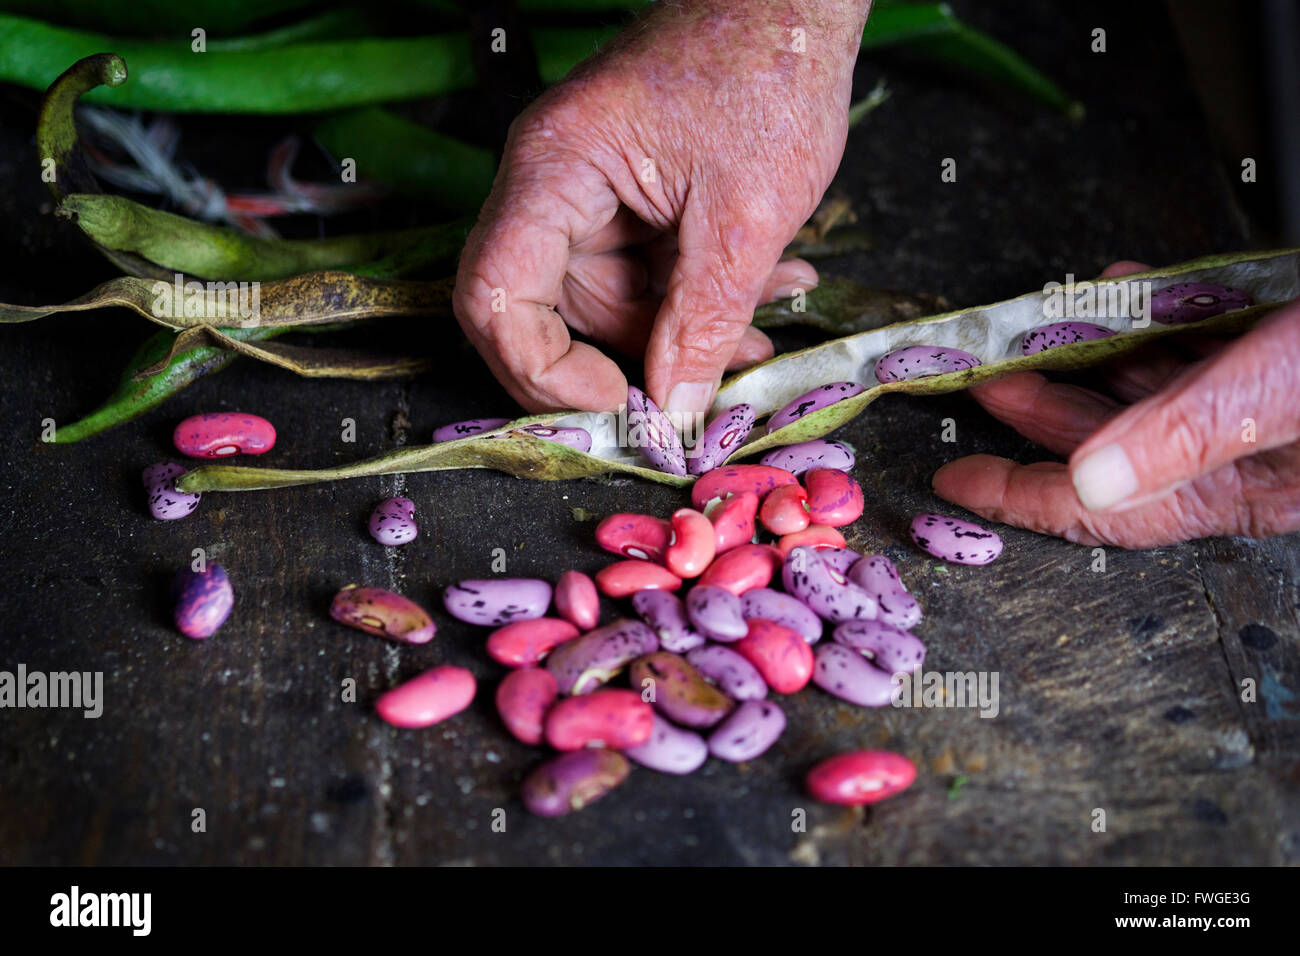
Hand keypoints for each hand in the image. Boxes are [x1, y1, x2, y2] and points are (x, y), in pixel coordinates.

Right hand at [453, 0, 869, 414]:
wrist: (798, 2)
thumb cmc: (770, 67)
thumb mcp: (747, 213)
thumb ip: (705, 318)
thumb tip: (674, 408)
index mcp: (556, 168)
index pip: (495, 295)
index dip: (539, 369)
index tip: (613, 402)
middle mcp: (557, 182)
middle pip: (554, 310)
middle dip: (632, 356)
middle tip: (700, 386)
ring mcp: (592, 192)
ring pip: (609, 302)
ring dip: (683, 331)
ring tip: (760, 327)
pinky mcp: (631, 200)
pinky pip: (645, 274)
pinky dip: (698, 297)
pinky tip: (764, 290)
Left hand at [932, 261, 1299, 546]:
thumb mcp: (1278, 390)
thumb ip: (1189, 432)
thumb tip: (1093, 480)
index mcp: (1238, 487)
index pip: (1101, 510)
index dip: (1019, 496)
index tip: (954, 481)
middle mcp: (1241, 454)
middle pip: (1110, 442)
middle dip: (1039, 406)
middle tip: (986, 376)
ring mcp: (1257, 402)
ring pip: (1149, 386)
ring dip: (1091, 351)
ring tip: (1041, 326)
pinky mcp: (1276, 349)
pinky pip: (1198, 340)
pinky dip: (1156, 313)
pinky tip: (1125, 284)